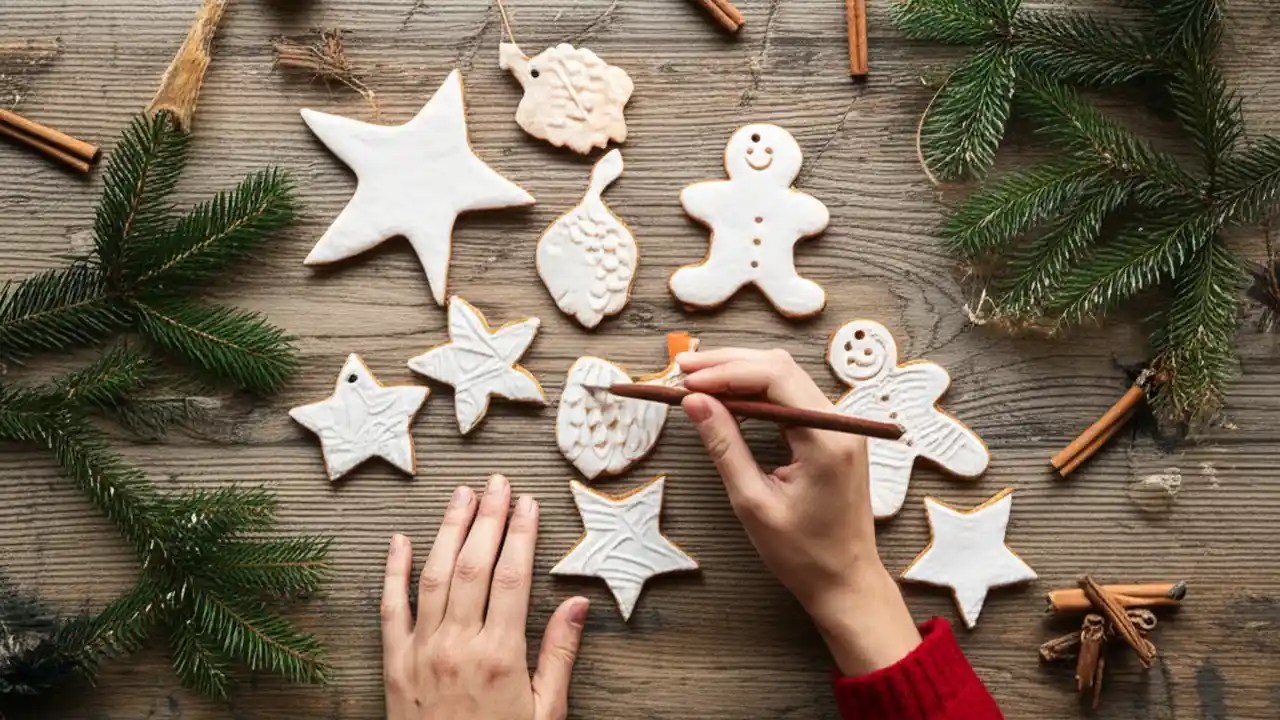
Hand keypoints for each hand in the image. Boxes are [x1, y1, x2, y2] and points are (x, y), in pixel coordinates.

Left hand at [382, 474, 588, 719]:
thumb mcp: (545, 712)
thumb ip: (560, 655)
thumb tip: (579, 605)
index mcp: (500, 656)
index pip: (512, 577)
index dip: (520, 533)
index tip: (528, 502)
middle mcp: (457, 647)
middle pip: (473, 565)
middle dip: (487, 517)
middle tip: (497, 481)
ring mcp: (420, 653)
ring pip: (433, 576)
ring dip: (447, 530)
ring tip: (460, 495)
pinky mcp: (393, 665)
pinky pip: (389, 609)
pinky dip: (393, 572)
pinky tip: (399, 541)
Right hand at [678, 348, 920, 674]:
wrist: (846, 581)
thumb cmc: (802, 554)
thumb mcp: (752, 502)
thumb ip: (724, 445)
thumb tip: (695, 402)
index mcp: (827, 440)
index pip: (774, 378)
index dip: (726, 372)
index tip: (686, 381)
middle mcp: (841, 424)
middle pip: (780, 368)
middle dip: (728, 364)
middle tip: (683, 369)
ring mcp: (841, 427)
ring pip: (786, 377)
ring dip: (741, 372)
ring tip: (697, 377)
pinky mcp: (834, 434)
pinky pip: (793, 396)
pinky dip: (757, 390)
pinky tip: (728, 394)